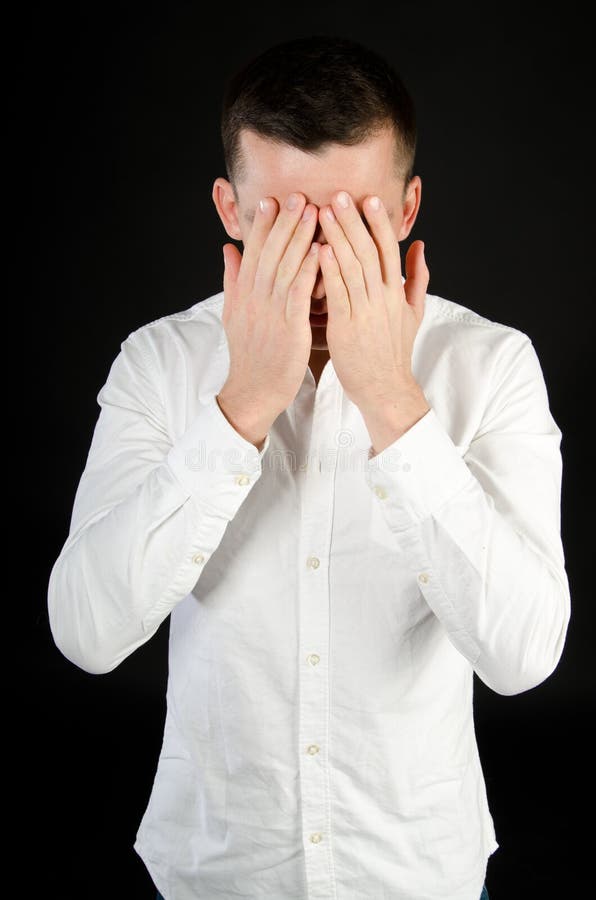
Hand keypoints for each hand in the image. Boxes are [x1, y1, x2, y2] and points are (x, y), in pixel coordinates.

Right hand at [219, 192, 319, 435]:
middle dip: (284, 223)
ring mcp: (271, 314)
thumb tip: (228, 249)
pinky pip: (299, 294)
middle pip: (269, 253)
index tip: (272, 200)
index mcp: (243, 295)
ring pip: (285, 268)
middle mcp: (254, 300)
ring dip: (299, 238)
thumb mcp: (234, 315)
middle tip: (297, 195)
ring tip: (313, 213)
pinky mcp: (289, 329)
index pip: (253, 253)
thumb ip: (233, 280)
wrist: (252, 392)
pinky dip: (309, 271)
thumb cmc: (250, 356)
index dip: (263, 226)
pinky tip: (321, 251)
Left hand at [317, 190, 428, 413]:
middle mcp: (383, 298)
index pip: (388, 250)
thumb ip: (418, 278)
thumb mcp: (414, 313)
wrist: (385, 389)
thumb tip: (421, 246)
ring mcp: (366, 312)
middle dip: (353, 222)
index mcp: (396, 293)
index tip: (368, 199)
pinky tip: (320, 251)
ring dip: (337, 237)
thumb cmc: (393, 352)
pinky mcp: (347, 328)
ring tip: (322, 213)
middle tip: (339, 195)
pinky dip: (330, 271)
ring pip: (352, 267)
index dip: (378, 223)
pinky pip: (339, 294)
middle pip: (368, 251)